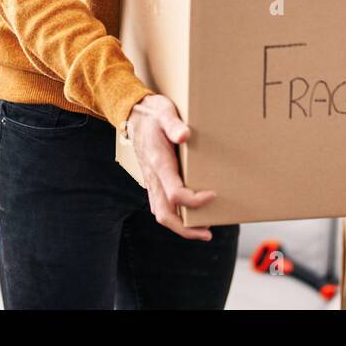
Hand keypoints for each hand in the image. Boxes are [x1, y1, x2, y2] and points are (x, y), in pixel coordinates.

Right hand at [127, 94, 216, 240]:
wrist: (132, 113)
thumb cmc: (153, 113)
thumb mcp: (164, 112)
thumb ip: (174, 124)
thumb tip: (184, 135)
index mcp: (158, 163)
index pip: (175, 193)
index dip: (194, 200)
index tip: (213, 194)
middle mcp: (153, 176)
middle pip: (165, 215)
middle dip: (185, 229)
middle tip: (208, 232)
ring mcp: (151, 180)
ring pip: (161, 213)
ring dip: (180, 226)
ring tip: (202, 229)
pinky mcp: (153, 180)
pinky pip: (160, 206)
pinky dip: (174, 216)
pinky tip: (189, 214)